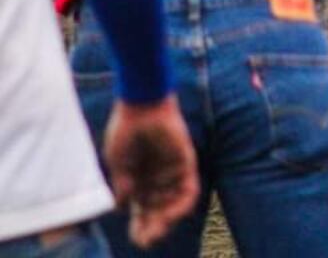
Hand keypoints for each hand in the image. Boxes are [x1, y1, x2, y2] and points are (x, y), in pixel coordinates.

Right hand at [103, 95, 198, 248]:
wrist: (141, 104)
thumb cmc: (126, 129)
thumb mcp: (118, 161)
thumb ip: (122, 182)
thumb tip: (122, 206)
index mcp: (139, 182)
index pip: (141, 211)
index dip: (139, 226)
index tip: (136, 239)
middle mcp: (157, 180)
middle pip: (158, 211)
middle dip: (153, 228)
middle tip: (146, 242)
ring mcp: (172, 172)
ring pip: (173, 204)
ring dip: (167, 220)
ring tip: (156, 232)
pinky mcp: (186, 162)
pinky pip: (188, 189)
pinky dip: (181, 204)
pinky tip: (170, 215)